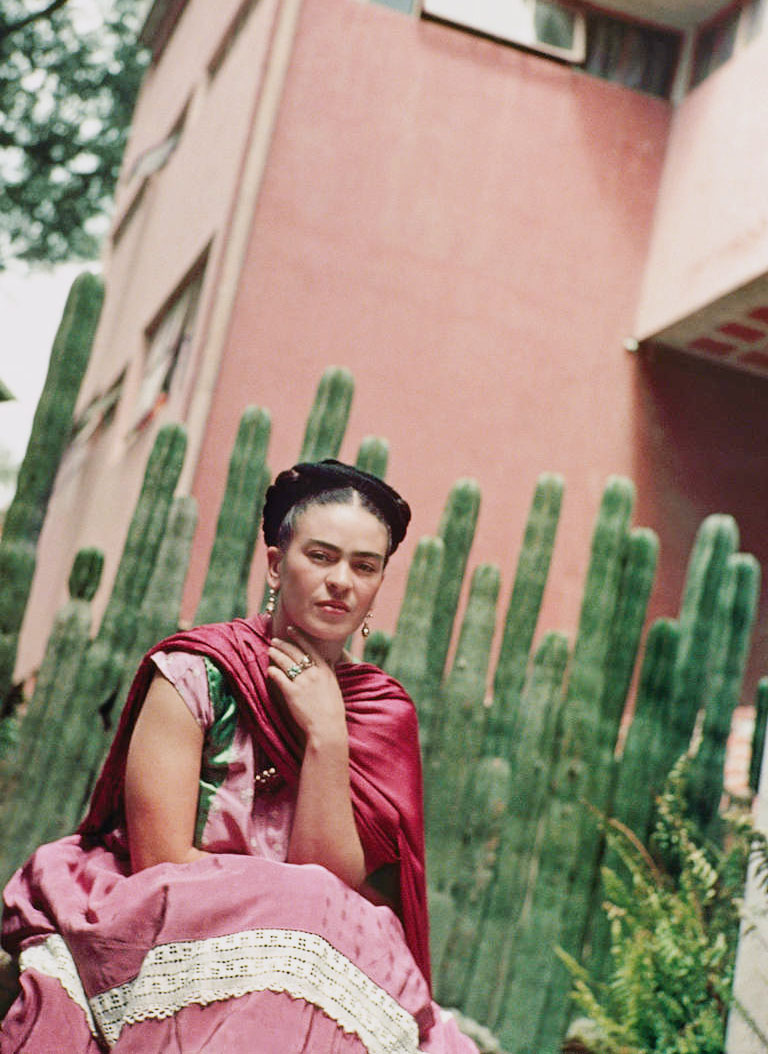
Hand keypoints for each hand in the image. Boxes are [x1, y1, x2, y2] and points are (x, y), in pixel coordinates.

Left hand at [267, 626, 347, 748]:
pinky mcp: (291, 693)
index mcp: (325, 669)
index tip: (290, 629)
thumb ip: (329, 671)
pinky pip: (279, 677)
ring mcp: (302, 682)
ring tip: (270, 650)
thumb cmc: (332, 710)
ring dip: (276, 654)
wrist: (327, 727)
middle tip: (274, 641)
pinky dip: (273, 671)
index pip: (309, 648)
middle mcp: (313, 673)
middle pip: (295, 652)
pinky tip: (269, 669)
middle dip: (283, 644)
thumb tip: (328, 659)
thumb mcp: (334, 686)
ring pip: (285, 662)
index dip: (298, 637)